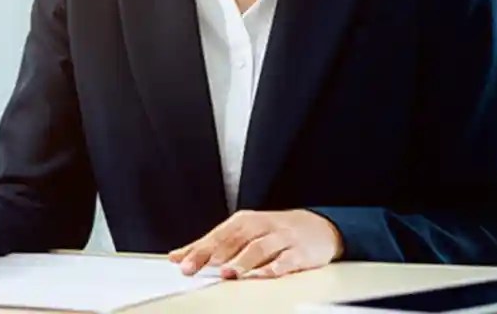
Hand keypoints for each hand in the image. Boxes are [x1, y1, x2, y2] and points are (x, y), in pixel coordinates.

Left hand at [169, 210, 342, 279]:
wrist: (318, 227)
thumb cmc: (273, 232)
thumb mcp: (243, 233)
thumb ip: (212, 245)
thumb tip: (178, 256)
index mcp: (245, 222)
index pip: (217, 235)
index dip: (198, 249)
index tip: (181, 263)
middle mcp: (261, 227)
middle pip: (233, 239)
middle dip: (212, 254)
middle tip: (195, 268)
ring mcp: (281, 238)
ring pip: (259, 248)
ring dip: (242, 261)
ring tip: (227, 273)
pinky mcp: (300, 252)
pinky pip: (286, 261)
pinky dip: (273, 268)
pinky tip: (262, 275)